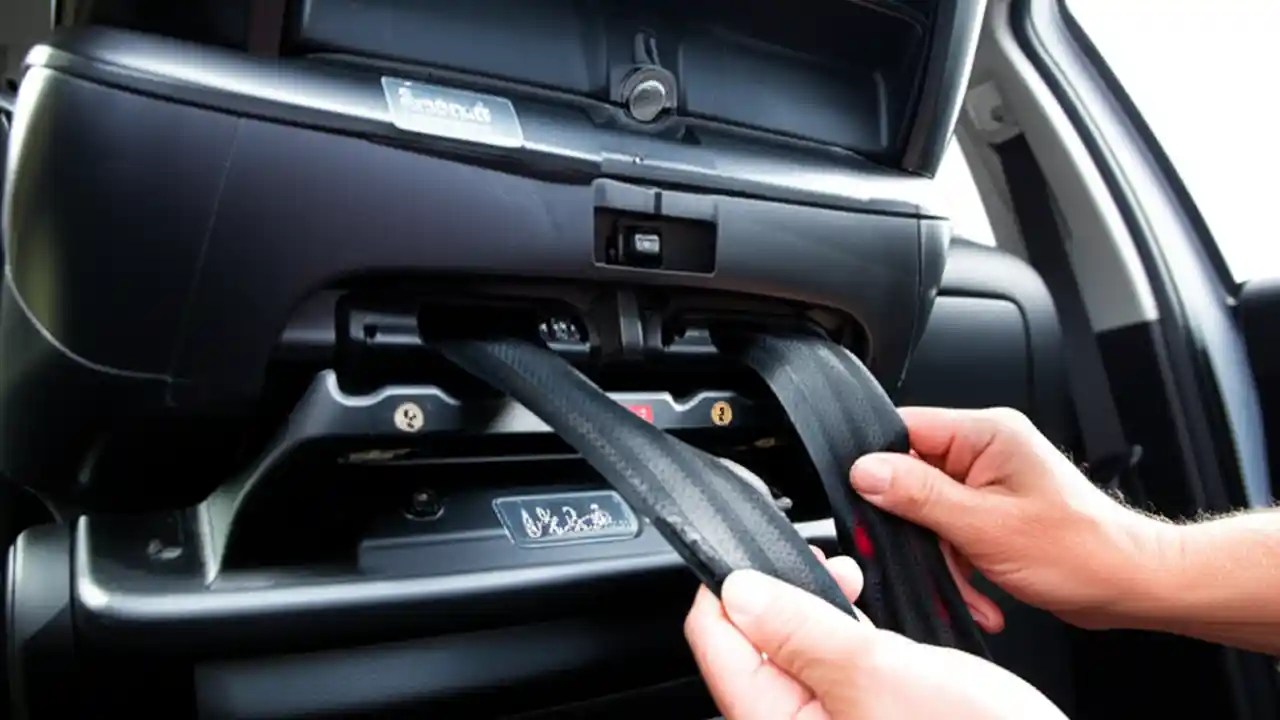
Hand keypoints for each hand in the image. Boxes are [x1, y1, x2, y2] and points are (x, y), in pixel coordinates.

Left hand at [684, 558, 1065, 719]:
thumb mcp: (878, 671)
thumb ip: (801, 628)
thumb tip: (737, 590)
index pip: (713, 640)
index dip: (726, 582)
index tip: (752, 543)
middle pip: (748, 642)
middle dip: (780, 591)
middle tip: (826, 564)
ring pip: (791, 649)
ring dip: (815, 606)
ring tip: (855, 582)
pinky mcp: (860, 715)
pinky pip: (828, 665)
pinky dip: (843, 632)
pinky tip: (872, 617)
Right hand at [849, 407, 1171, 629]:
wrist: (1131, 584)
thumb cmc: (1081, 551)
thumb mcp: (984, 527)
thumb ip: (919, 496)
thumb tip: (866, 471)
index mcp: (986, 433)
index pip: (906, 429)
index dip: (880, 466)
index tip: (868, 503)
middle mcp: (987, 449)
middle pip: (913, 476)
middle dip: (915, 526)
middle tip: (927, 556)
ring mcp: (991, 480)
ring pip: (929, 511)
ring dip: (941, 555)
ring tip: (966, 584)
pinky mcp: (995, 509)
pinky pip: (952, 529)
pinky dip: (959, 564)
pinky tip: (978, 591)